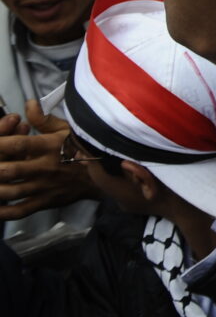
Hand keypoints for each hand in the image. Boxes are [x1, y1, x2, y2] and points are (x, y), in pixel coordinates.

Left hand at [0, 100, 93, 220]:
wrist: (103, 175)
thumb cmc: (82, 148)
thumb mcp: (66, 129)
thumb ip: (43, 118)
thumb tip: (28, 103)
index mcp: (49, 146)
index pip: (18, 144)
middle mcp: (44, 167)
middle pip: (10, 170)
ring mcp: (43, 187)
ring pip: (11, 192)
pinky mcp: (44, 202)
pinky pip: (20, 211)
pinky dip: (3, 212)